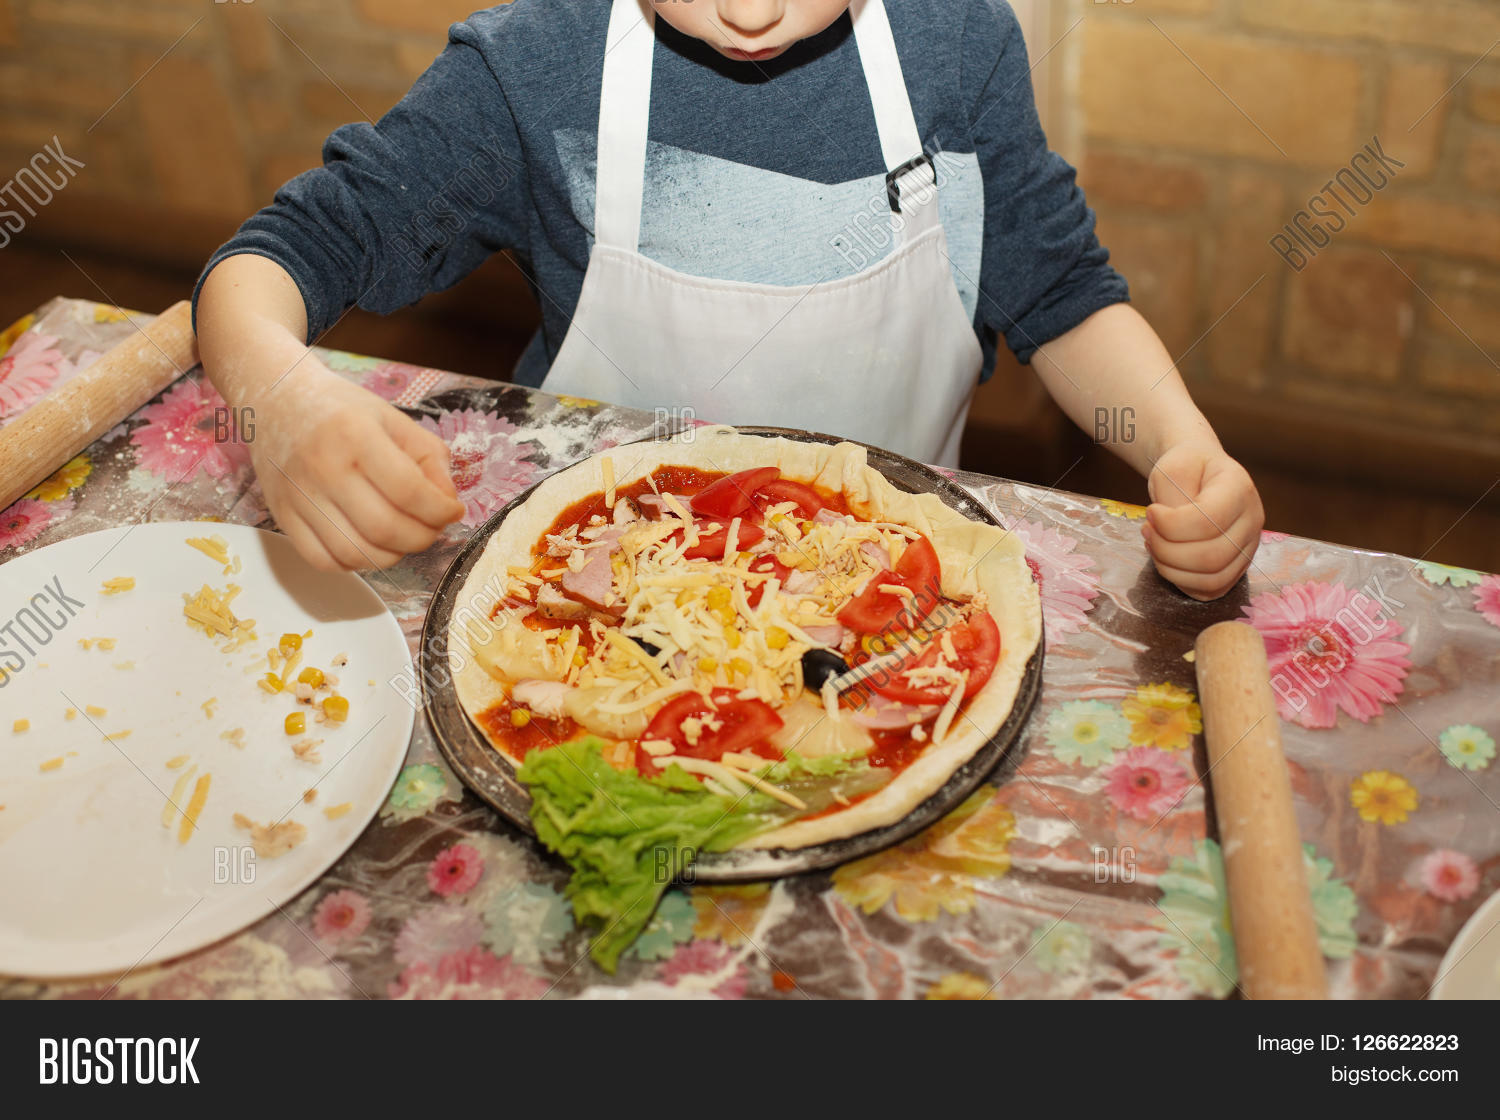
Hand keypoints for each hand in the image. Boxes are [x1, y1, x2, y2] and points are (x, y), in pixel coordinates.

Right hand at [247, 357, 466, 571]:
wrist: (277, 401)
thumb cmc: (341, 410)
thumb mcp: (393, 418)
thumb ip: (429, 457)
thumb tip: (448, 502)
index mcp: (355, 434)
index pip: (408, 490)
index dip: (440, 510)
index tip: (453, 511)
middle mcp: (323, 467)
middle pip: (384, 528)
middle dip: (422, 537)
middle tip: (432, 527)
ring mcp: (298, 496)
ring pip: (356, 553)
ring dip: (392, 555)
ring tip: (404, 536)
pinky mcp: (281, 517)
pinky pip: (324, 560)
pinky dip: (355, 563)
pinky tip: (370, 544)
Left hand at [1143, 444, 1264, 600]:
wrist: (1200, 473)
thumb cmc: (1187, 469)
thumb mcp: (1173, 467)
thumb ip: (1172, 497)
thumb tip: (1170, 530)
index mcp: (1240, 489)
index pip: (1209, 521)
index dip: (1171, 525)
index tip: (1151, 512)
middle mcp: (1252, 520)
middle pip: (1211, 557)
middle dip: (1166, 549)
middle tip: (1146, 530)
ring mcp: (1248, 547)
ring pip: (1212, 579)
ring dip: (1170, 568)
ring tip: (1153, 543)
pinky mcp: (1236, 567)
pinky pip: (1210, 590)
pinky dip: (1181, 581)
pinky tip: (1167, 558)